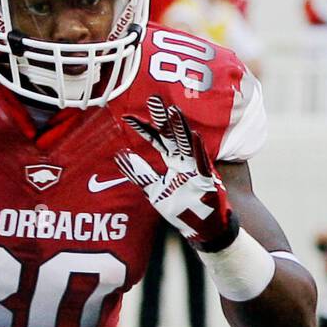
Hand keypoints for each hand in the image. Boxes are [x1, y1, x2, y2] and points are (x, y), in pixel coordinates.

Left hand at [115, 96, 236, 250]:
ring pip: (187, 144)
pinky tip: (194, 136)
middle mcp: (184, 161)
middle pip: (171, 135)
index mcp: (173, 162)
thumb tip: (121, 156)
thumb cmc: (181, 209)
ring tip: (173, 111)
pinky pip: (202, 163)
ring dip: (181, 128)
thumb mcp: (154, 191)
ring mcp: (195, 169)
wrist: (203, 228)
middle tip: (153, 99)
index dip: (143, 128)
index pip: (156, 140)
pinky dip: (198, 151)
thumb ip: (140, 174)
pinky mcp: (206, 180)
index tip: (128, 117)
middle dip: (162, 118)